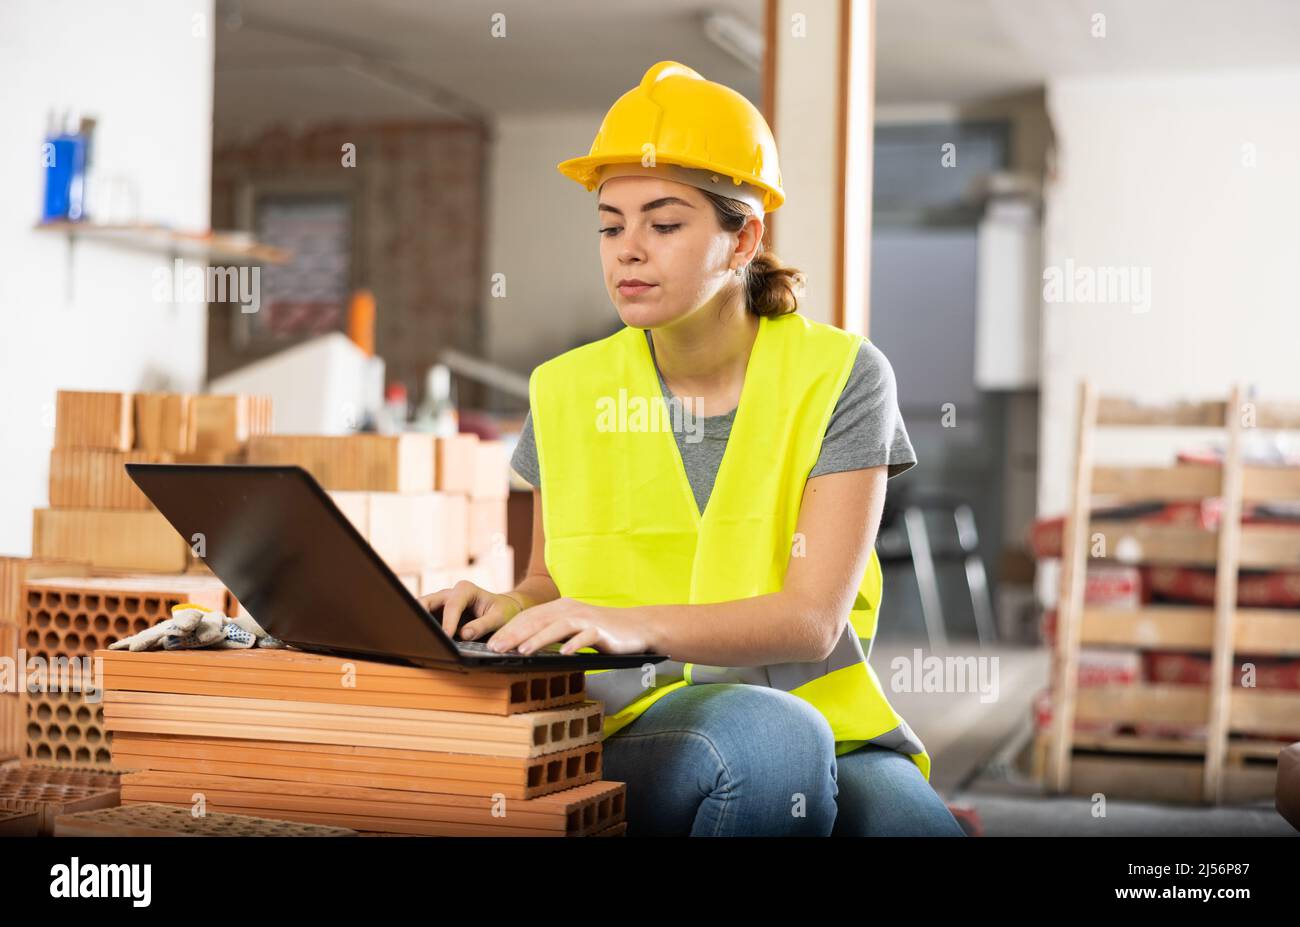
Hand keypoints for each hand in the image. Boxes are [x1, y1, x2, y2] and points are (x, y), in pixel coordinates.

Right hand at [419, 581, 524, 641]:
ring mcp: (442, 603)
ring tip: (415, 636)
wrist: (505, 609)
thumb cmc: (503, 611)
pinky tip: (420, 639)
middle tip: (416, 630)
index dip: (448, 621)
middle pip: (428, 602)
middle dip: (420, 614)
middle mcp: (451, 593)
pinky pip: (426, 619)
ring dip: (418, 621)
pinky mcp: (439, 614)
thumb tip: (464, 634)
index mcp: (465, 590)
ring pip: (422, 609)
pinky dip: (422, 627)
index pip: (452, 605)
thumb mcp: (499, 618)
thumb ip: (483, 625)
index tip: (446, 636)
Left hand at [484, 597, 653, 655]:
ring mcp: (586, 618)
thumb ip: (550, 634)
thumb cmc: (600, 631)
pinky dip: (575, 644)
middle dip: (515, 634)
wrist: (636, 627)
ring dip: (539, 639)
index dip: (508, 629)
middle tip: (496, 648)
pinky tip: (565, 653)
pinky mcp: (602, 629)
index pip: (528, 617)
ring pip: (558, 627)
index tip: (490, 644)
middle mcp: (570, 609)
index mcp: (559, 608)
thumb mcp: (572, 629)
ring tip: (522, 652)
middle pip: (538, 620)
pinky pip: (586, 637)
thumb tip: (521, 648)